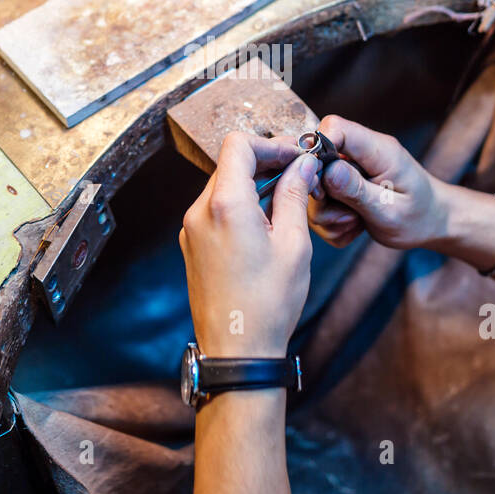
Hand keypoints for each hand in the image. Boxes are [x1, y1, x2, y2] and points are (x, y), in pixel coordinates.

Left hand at [179, 132, 321, 358]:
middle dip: (264, 162)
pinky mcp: (191, 246)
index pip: (239, 145)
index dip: (270, 144)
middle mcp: (200, 212)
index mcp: (225, 204)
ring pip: (222, 186)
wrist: (236, 350)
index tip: (295, 157)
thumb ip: (295, 195)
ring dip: (252, 184)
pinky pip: (214, 210)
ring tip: (286, 200)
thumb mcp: (294, 243)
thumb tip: (302, 164)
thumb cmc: (268, 303)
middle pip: (229, 164)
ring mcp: (191, 230)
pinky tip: (265, 224)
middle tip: (297, 174)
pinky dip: (239, 205)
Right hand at [308, 115, 447, 249]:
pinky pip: (321, 202)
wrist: (433, 222)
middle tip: (350, 216)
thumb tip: (327, 170)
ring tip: (356, 224)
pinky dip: (333, 221)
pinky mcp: (344, 183)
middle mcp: (361, 153)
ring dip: (330, 214)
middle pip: (316, 161)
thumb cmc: (419, 216)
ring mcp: (351, 168)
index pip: (335, 127)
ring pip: (315, 187)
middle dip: (323, 197)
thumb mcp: (389, 211)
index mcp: (378, 150)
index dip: (317, 149)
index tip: (321, 186)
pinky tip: (354, 225)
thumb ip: (357, 190)